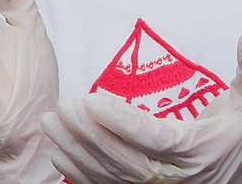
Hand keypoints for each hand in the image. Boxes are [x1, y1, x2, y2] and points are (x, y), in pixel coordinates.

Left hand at [46, 41, 241, 182]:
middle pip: (126, 160)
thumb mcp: (240, 107)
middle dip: (90, 133)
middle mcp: (175, 177)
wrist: (231, 166)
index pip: (155, 139)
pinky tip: (59, 152)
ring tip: (53, 122)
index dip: (123, 121)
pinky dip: (79, 173)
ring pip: (110, 175)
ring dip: (76, 149)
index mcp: (197, 151)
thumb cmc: (230, 134)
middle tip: (65, 106)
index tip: (93, 99)